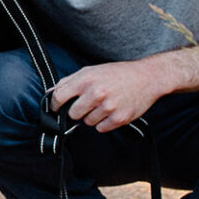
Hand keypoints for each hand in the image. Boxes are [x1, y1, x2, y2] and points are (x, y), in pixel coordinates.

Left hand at [50, 61, 165, 133]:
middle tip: (88, 103)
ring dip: (92, 116)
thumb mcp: (92, 70)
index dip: (55, 104)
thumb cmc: (118, 73)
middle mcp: (96, 93)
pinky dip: (104, 123)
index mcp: (86, 79)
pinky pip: (101, 129)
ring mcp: (108, 107)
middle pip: (72, 114)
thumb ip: (70, 81)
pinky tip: (111, 111)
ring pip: (87, 122)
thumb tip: (51, 93)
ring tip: (104, 104)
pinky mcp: (118, 119)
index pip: (59, 97)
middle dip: (77, 111)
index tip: (56, 107)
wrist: (147, 78)